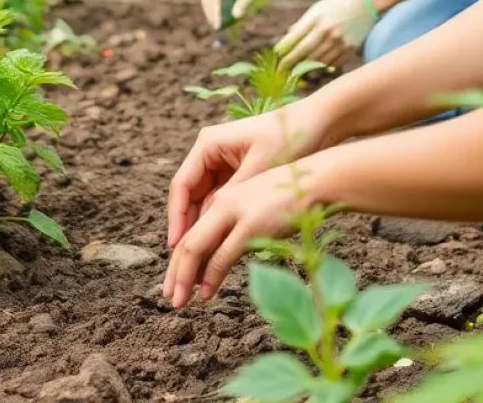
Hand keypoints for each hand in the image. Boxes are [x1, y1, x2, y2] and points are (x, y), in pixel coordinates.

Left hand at [164, 160, 318, 307]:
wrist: (314, 181)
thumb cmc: (291, 197)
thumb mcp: (258, 209)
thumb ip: (239, 226)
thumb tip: (227, 251)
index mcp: (223, 198)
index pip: (192, 231)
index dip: (179, 258)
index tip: (174, 279)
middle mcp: (223, 203)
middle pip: (188, 241)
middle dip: (175, 271)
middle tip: (168, 295)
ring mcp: (234, 214)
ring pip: (197, 248)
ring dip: (185, 277)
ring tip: (178, 300)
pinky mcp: (250, 226)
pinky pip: (222, 255)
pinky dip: (210, 276)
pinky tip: (204, 293)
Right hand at [168, 100, 326, 249]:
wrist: (318, 122)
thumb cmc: (289, 138)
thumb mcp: (259, 168)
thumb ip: (232, 196)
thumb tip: (209, 227)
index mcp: (208, 144)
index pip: (182, 186)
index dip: (177, 218)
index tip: (176, 247)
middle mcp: (210, 152)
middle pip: (189, 196)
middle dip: (185, 229)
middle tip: (183, 260)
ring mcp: (222, 162)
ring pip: (203, 201)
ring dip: (200, 228)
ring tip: (196, 261)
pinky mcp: (236, 171)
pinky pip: (219, 200)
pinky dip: (216, 221)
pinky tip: (216, 246)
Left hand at [276, 0, 377, 67]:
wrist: (365, 4)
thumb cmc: (336, 6)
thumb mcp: (317, 9)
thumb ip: (302, 24)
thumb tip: (287, 39)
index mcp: (316, 18)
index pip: (295, 38)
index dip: (284, 49)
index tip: (277, 56)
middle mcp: (327, 30)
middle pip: (304, 52)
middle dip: (291, 62)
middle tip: (282, 69)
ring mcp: (339, 40)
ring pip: (318, 61)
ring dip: (305, 68)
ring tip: (296, 71)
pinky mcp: (350, 48)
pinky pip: (332, 63)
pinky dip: (322, 67)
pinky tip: (315, 69)